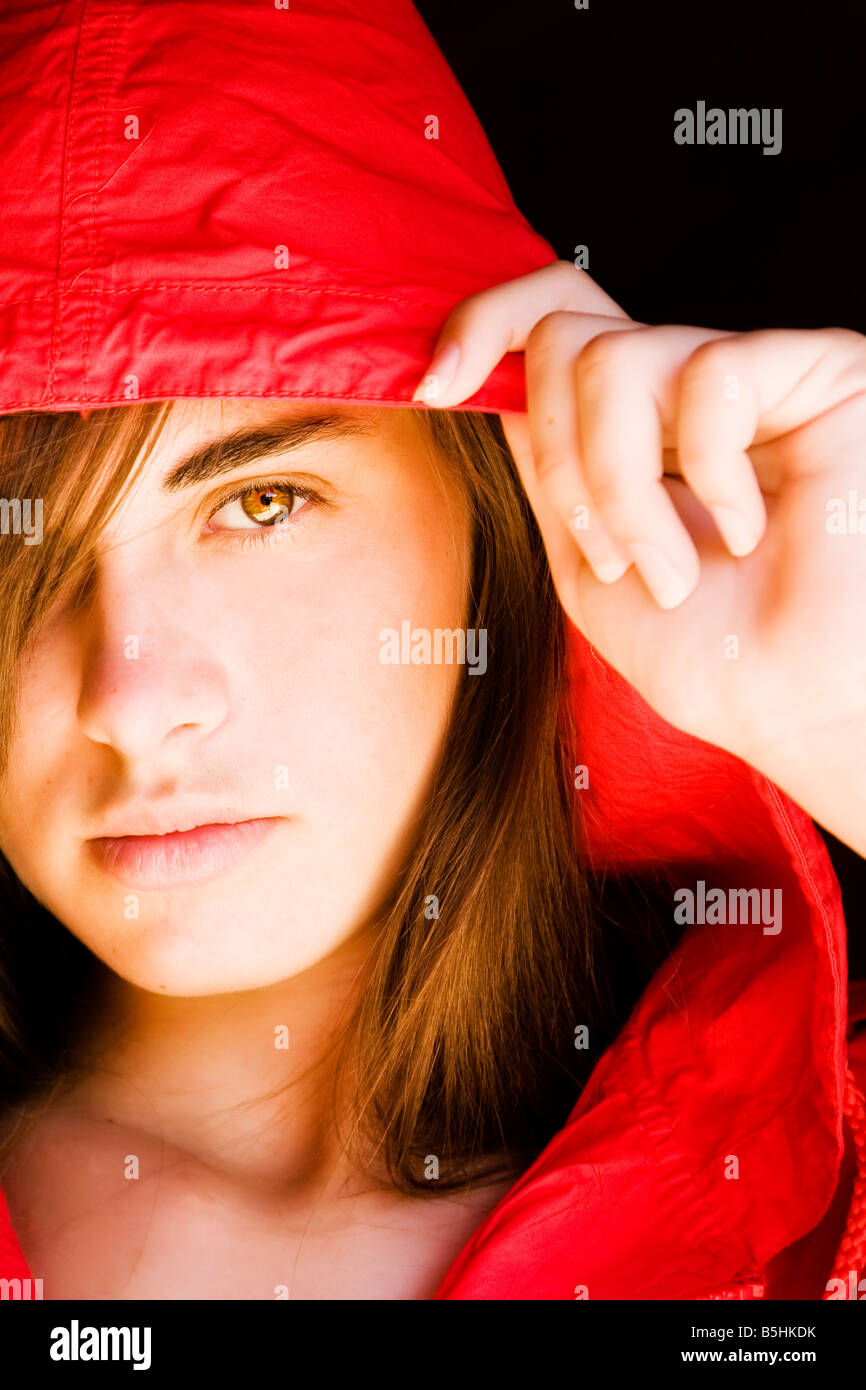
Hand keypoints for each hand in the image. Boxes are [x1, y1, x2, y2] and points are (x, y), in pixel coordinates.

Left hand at [413, 261, 865, 855]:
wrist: (791, 707)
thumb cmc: (706, 652)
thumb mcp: (585, 560)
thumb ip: (542, 469)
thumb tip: (482, 385)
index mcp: (635, 425)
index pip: (551, 320)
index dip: (481, 326)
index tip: (432, 387)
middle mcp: (686, 385)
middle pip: (563, 332)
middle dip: (557, 458)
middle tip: (606, 553)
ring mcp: (751, 372)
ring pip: (614, 359)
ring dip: (617, 487)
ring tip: (668, 569)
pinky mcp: (820, 368)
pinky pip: (710, 376)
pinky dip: (708, 473)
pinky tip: (746, 530)